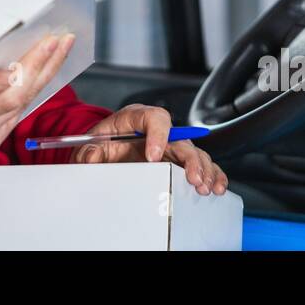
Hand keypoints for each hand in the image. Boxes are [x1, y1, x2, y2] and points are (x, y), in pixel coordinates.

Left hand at [70, 104, 228, 195]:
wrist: (101, 151)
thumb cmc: (100, 144)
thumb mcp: (88, 146)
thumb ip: (88, 152)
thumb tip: (93, 158)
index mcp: (136, 118)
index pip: (154, 117)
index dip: (158, 134)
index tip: (152, 157)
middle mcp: (157, 131)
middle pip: (181, 137)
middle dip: (190, 159)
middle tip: (191, 179)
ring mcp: (169, 146)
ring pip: (194, 152)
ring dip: (203, 169)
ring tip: (204, 187)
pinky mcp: (176, 162)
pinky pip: (200, 165)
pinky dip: (211, 175)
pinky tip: (216, 186)